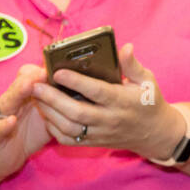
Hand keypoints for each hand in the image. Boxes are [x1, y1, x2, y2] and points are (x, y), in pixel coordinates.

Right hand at [0, 64, 52, 179]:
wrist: (4, 157)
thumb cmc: (30, 132)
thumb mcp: (48, 114)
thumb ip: (60, 101)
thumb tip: (86, 87)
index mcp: (25, 95)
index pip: (30, 76)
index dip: (42, 70)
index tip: (56, 63)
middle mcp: (12, 101)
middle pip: (20, 85)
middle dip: (32, 77)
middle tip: (43, 70)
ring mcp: (1, 116)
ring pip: (7, 101)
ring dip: (17, 93)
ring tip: (28, 86)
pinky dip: (4, 124)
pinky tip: (11, 121)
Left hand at [32, 43, 183, 159]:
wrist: (154, 133)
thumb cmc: (149, 102)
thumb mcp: (147, 80)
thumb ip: (133, 65)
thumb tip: (125, 47)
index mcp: (123, 101)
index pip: (97, 91)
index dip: (77, 82)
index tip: (58, 71)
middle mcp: (110, 119)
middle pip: (77, 112)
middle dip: (54, 99)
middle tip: (35, 85)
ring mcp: (101, 133)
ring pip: (70, 128)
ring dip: (50, 113)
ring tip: (36, 97)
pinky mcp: (94, 143)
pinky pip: (69, 140)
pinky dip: (54, 129)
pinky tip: (46, 114)